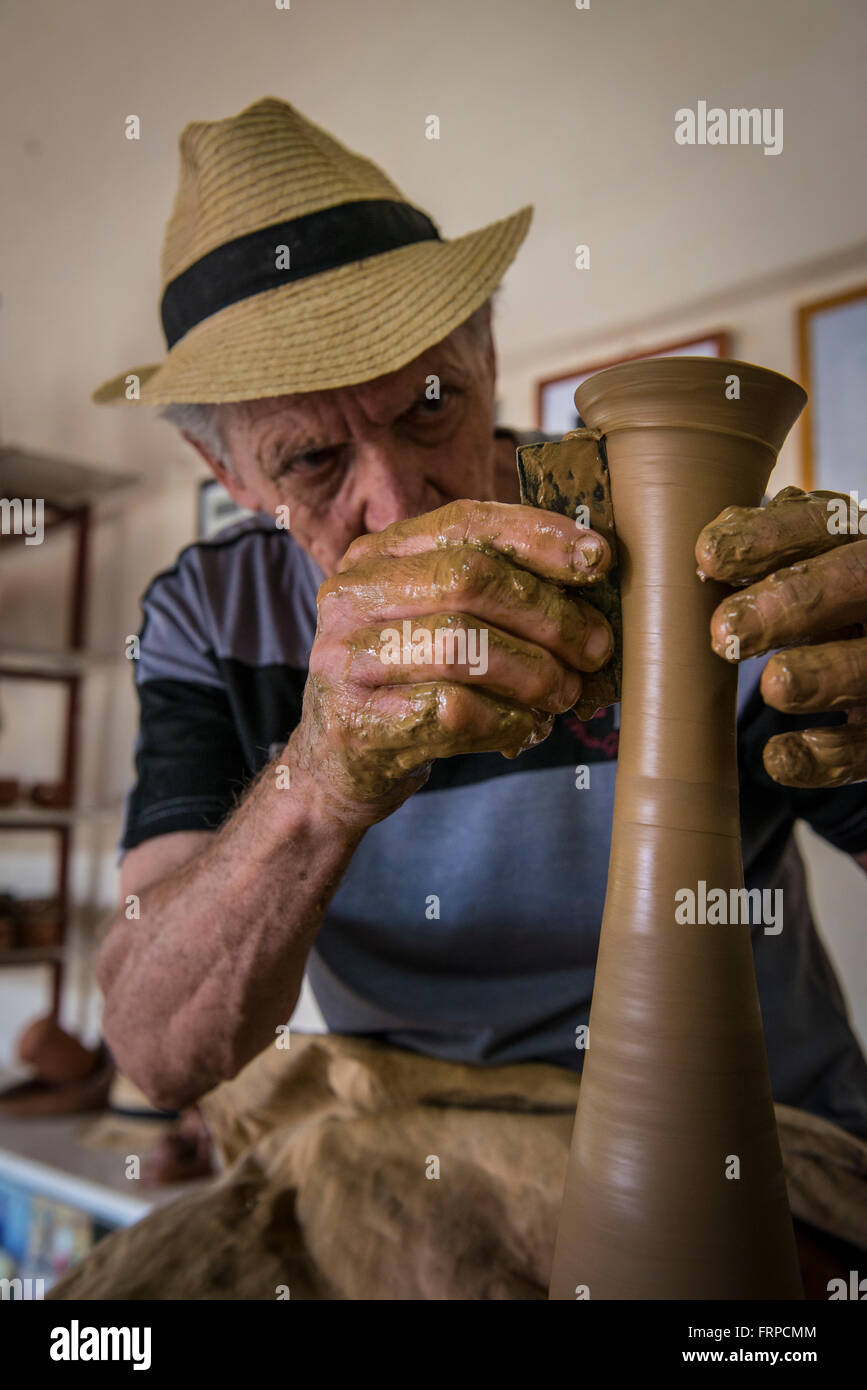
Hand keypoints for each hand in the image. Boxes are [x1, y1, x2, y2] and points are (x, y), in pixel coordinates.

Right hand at [289, 498, 613, 826]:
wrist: (340, 764)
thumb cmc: (408, 682)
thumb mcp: (437, 618)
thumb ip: (495, 587)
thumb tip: (592, 571)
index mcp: (376, 555)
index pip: (465, 523)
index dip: (537, 537)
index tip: (597, 560)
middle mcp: (351, 597)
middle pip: (468, 581)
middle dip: (548, 615)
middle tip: (594, 649)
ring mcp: (344, 660)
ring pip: (462, 647)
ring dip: (534, 673)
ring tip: (564, 694)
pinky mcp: (357, 723)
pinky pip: (452, 711)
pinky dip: (506, 720)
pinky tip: (525, 727)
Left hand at [696, 486, 866, 787]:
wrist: (863, 646)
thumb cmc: (822, 599)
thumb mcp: (801, 561)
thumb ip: (764, 551)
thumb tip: (709, 553)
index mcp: (859, 542)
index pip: (824, 523)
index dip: (769, 538)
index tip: (706, 556)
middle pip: (857, 582)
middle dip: (793, 605)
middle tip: (726, 632)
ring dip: (823, 677)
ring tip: (774, 687)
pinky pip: (866, 746)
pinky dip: (826, 758)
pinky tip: (779, 757)